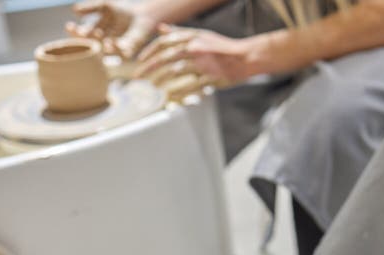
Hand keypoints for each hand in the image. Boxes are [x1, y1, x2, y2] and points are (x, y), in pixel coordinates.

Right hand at [66, 0, 155, 58]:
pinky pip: (121, 54)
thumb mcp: (104, 6)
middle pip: (91, 44)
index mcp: (95, 33)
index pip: (82, 34)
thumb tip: (74, 10)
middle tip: (82, 32)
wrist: (141, 16)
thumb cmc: (121, 12)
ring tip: (97, 35)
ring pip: (104, 51)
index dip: (74, 31)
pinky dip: (116, 49)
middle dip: (85, 39)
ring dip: (99, 44)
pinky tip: (112, 42)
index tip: (69, 25)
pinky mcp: (128, 51)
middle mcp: (103, 43)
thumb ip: (91, 8)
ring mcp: (115, 48)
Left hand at [135, 25, 258, 99]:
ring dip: (160, 81)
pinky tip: (170, 96)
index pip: (164, 42)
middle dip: (148, 68)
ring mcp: (204, 63)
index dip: (149, 52)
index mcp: (192, 37)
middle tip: (137, 77)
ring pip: (175, 71)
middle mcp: (196, 48)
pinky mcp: (211, 77)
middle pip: (166, 57)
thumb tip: (160, 28)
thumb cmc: (223, 47)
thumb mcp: (201, 34)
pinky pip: (191, 85)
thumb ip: (180, 33)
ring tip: (151, 88)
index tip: (139, 61)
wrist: (246, 57)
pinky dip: (179, 91)